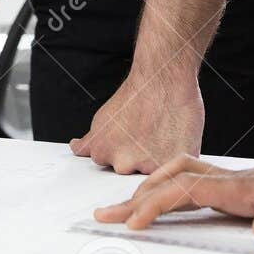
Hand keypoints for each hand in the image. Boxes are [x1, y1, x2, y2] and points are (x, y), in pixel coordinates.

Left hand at [70, 71, 203, 173]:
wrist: (164, 80)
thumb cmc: (138, 94)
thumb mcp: (103, 117)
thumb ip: (91, 141)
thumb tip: (77, 147)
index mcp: (102, 153)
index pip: (110, 167)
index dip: (123, 152)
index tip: (130, 139)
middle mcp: (122, 164)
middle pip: (132, 173)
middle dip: (140, 158)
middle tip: (149, 134)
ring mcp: (147, 167)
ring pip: (154, 174)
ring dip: (159, 160)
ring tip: (163, 134)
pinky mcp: (171, 165)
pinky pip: (174, 171)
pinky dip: (176, 160)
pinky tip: (176, 140)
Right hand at [93, 130, 253, 243]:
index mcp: (243, 187)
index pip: (186, 190)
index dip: (157, 205)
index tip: (132, 223)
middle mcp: (233, 181)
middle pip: (171, 180)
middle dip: (134, 198)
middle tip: (103, 215)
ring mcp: (235, 183)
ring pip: (179, 177)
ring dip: (147, 190)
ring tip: (123, 207)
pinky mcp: (242, 189)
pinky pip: (193, 184)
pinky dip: (168, 189)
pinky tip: (166, 200)